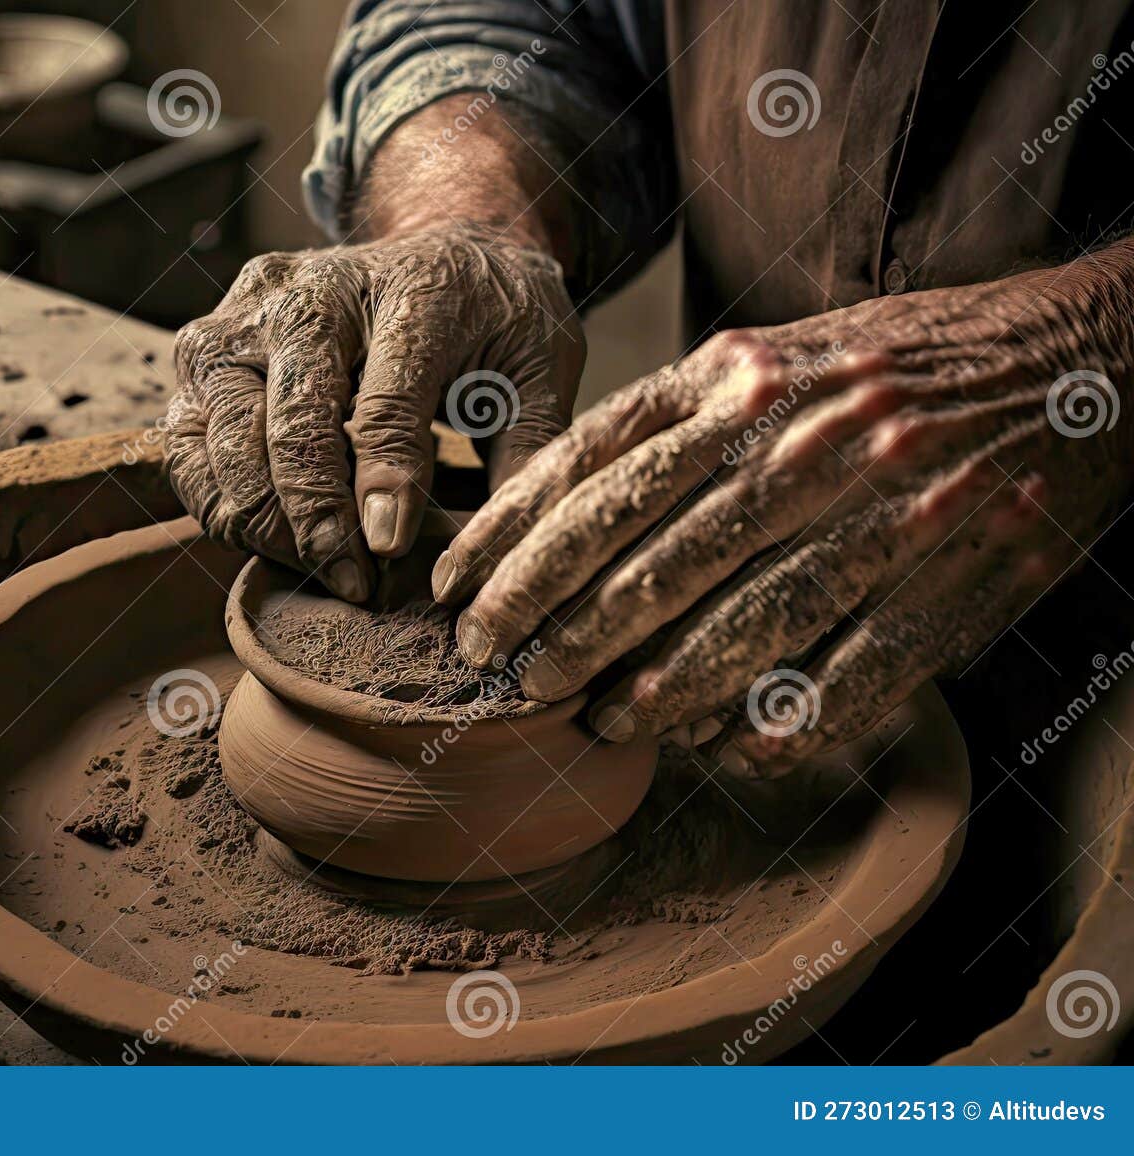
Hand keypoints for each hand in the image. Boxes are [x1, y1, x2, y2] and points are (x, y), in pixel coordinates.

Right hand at [163, 223, 582, 600]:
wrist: (436, 251)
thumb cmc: (491, 318)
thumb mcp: (542, 368)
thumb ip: (524, 453)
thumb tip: (477, 562)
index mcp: (409, 285)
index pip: (386, 399)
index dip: (384, 483)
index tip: (387, 551)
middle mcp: (306, 291)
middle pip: (288, 423)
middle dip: (316, 519)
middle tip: (355, 581)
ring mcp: (240, 318)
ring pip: (220, 442)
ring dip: (264, 523)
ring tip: (320, 564)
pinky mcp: (201, 353)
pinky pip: (186, 450)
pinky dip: (219, 506)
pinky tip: (275, 538)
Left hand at [434, 263, 1133, 773]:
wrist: (1079, 355)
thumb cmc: (896, 362)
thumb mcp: (774, 353)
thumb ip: (677, 418)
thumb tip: (563, 508)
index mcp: (746, 376)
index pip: (593, 465)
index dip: (510, 538)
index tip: (455, 592)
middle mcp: (803, 438)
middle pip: (646, 553)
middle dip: (557, 625)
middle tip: (504, 673)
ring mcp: (883, 511)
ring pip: (738, 622)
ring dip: (656, 688)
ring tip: (600, 722)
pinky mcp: (956, 580)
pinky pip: (848, 672)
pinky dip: (780, 721)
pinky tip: (726, 747)